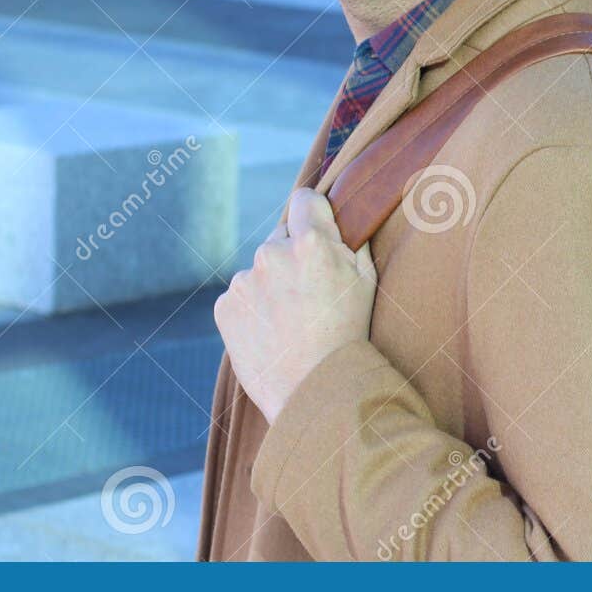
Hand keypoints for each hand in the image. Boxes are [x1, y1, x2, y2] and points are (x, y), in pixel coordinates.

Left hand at [214, 187, 376, 423]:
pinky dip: (253, 310)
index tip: (316, 226)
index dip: (313, 212)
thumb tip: (349, 218)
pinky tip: (272, 333)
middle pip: (282, 239)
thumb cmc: (349, 335)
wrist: (314, 392)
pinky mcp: (225, 306)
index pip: (304, 200)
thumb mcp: (366, 283)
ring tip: (292, 322)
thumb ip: (353, 242)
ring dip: (271, 286)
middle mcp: (273, 253)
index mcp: (311, 243)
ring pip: (260, 271)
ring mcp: (245, 281)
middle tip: (310, 294)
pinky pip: (241, 297)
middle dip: (293, 257)